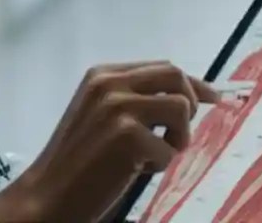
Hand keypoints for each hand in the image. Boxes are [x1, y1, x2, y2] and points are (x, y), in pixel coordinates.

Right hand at [15, 61, 219, 221]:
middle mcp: (110, 83)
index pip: (161, 68)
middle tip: (182, 131)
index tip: (213, 97)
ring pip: (181, 108)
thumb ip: (131, 99)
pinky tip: (133, 171)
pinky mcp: (128, 135)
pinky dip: (158, 165)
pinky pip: (170, 149)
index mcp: (102, 74)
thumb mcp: (99, 114)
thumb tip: (183, 97)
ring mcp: (118, 106)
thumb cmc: (76, 161)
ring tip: (151, 156)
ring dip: (177, 138)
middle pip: (175, 76)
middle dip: (191, 103)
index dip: (192, 83)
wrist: (48, 194)